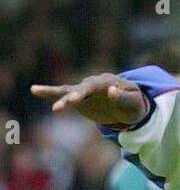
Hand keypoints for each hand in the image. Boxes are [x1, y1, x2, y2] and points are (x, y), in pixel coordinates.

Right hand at [30, 73, 148, 125]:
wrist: (129, 108)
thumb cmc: (134, 104)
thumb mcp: (134, 102)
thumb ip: (124, 97)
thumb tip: (111, 90)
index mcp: (107, 81)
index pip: (95, 86)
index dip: (86, 92)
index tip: (77, 98)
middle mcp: (92, 83)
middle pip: (80, 89)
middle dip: (73, 95)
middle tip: (68, 101)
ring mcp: (84, 91)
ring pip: (67, 90)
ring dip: (53, 92)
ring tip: (34, 90)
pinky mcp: (78, 99)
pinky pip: (62, 96)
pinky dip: (49, 93)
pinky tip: (35, 90)